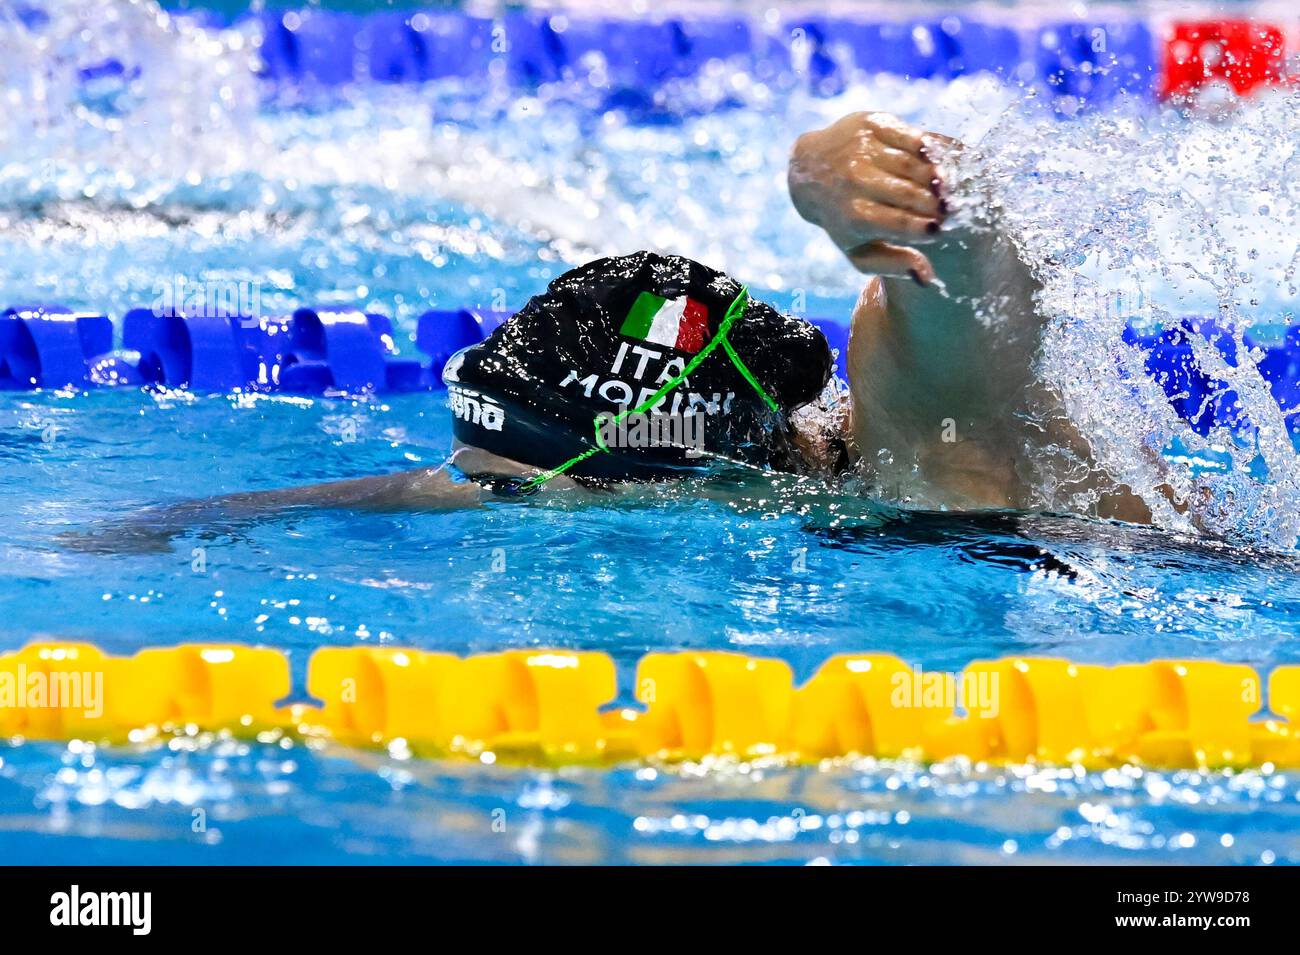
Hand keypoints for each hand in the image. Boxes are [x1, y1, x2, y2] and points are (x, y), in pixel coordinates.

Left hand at [788, 111, 955, 282]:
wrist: (810, 171)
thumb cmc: (843, 218)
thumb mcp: (859, 250)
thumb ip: (893, 265)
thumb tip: (928, 277)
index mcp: (852, 214)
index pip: (897, 223)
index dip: (924, 227)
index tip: (941, 230)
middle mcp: (854, 179)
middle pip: (907, 192)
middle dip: (935, 202)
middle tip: (952, 209)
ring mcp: (861, 149)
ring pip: (911, 164)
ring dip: (935, 176)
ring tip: (948, 188)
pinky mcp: (870, 124)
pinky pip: (909, 137)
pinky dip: (928, 149)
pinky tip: (938, 161)